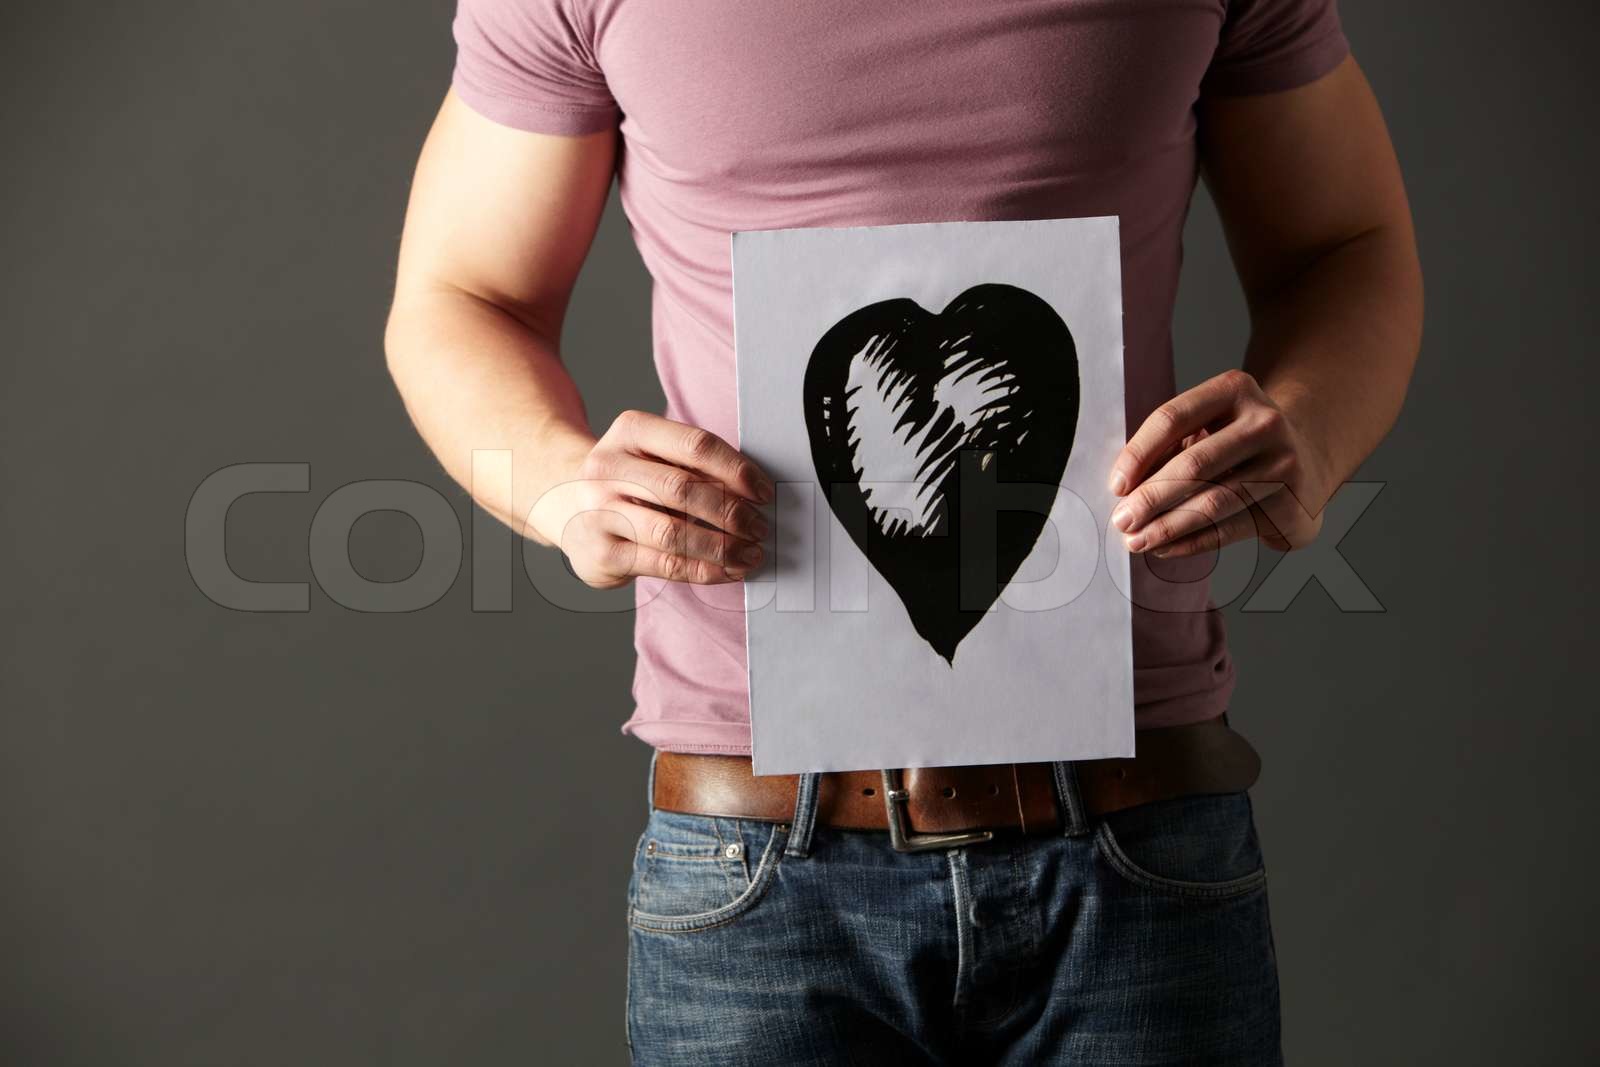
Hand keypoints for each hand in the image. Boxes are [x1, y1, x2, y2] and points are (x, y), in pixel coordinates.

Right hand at [535, 410, 773, 588]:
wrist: (565, 503)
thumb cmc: (629, 480)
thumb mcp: (652, 454)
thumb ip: (694, 465)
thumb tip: (754, 493)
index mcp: (630, 430)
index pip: (695, 445)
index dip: (737, 470)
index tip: (763, 492)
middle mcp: (608, 467)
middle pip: (684, 489)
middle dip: (731, 512)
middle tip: (760, 528)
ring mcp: (599, 510)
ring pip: (673, 532)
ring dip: (721, 546)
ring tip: (749, 553)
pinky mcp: (601, 552)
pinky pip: (663, 564)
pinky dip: (703, 570)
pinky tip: (727, 570)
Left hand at [1107, 370, 1332, 558]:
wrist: (1308, 459)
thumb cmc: (1237, 444)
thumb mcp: (1207, 427)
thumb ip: (1169, 448)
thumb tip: (1124, 491)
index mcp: (1234, 390)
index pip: (1172, 419)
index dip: (1138, 454)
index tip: (1116, 486)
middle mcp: (1264, 422)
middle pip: (1193, 463)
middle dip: (1150, 497)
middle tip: (1121, 521)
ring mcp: (1284, 462)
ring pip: (1212, 502)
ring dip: (1167, 526)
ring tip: (1137, 540)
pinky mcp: (1291, 502)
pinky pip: (1230, 528)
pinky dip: (1191, 542)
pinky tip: (1165, 549)